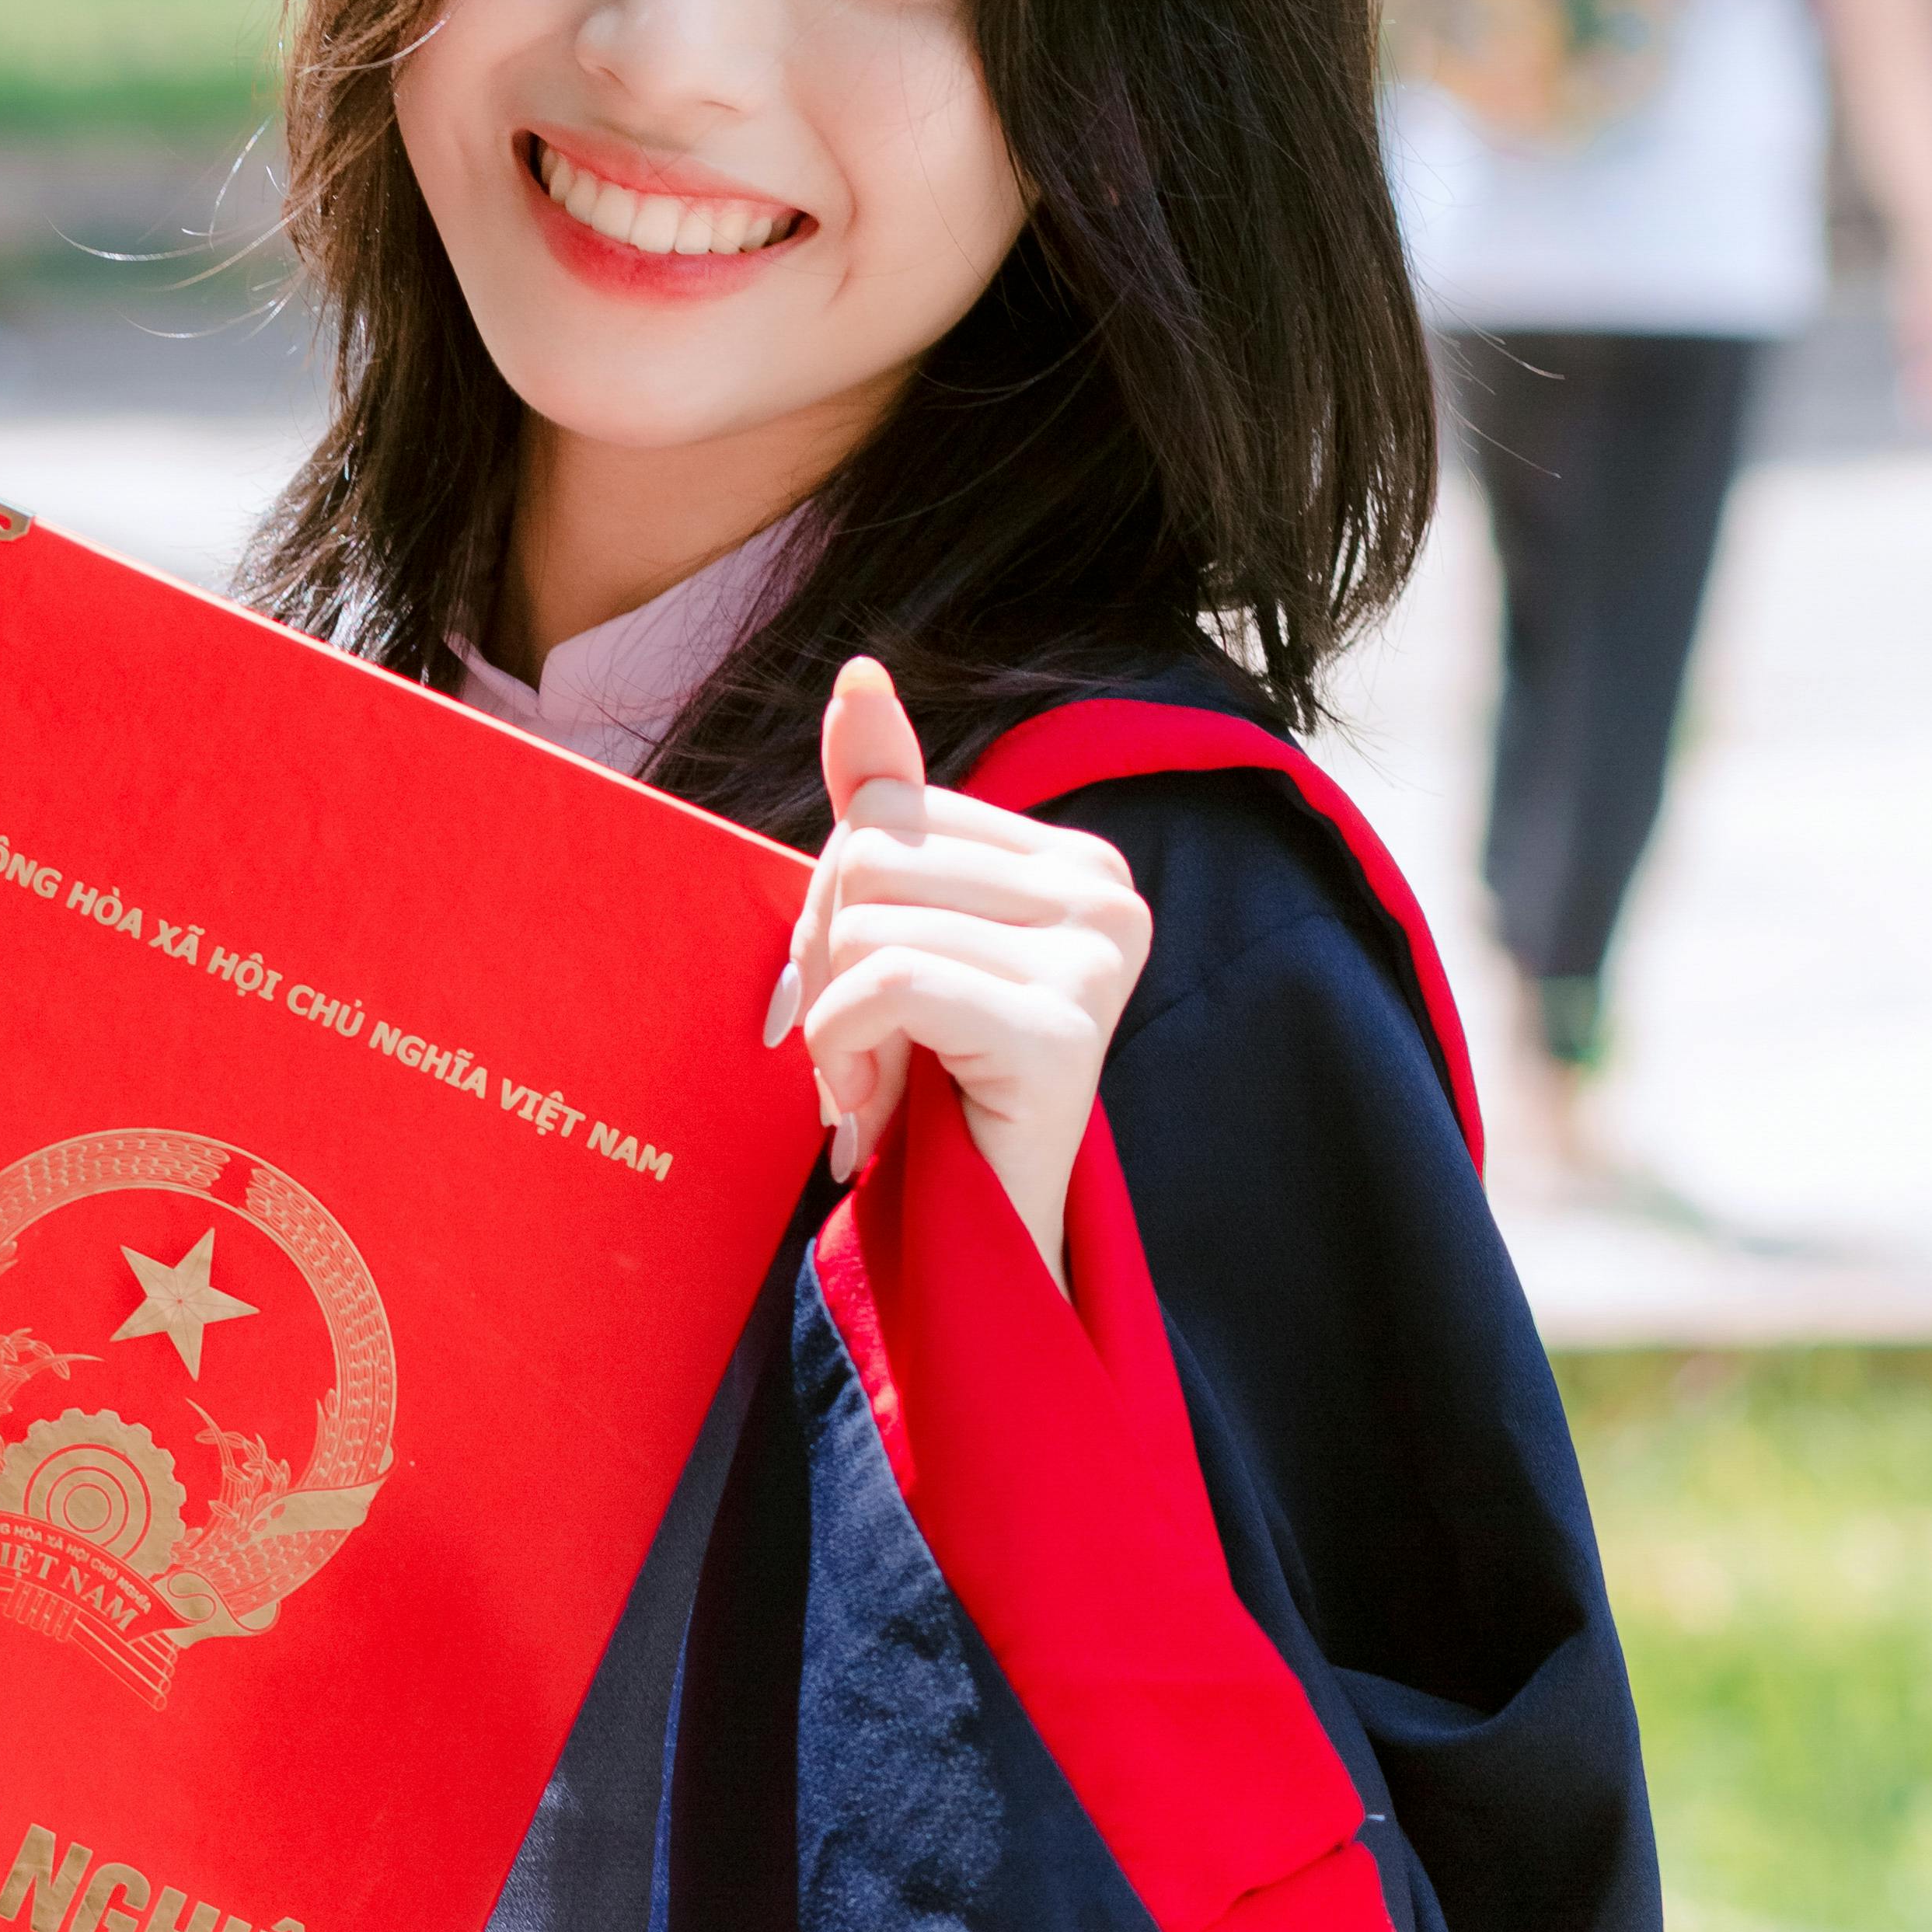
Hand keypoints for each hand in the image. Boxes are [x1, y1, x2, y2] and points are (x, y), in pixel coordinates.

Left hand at [761, 656, 1151, 1292]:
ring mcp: (1095, 958)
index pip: (883, 806)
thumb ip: (881, 803)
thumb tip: (860, 674)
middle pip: (866, 849)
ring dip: (835, 1019)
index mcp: (1075, 859)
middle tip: (864, 1052)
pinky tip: (882, 1109)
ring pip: (865, 915)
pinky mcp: (1061, 1028)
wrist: (978, 1257)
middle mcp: (1107, 891)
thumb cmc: (933, 1091)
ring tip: (885, 1083)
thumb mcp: (897, 931)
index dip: (833, 907)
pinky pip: (884, 983)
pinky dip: (846, 1049)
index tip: (864, 1000)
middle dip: (824, 958)